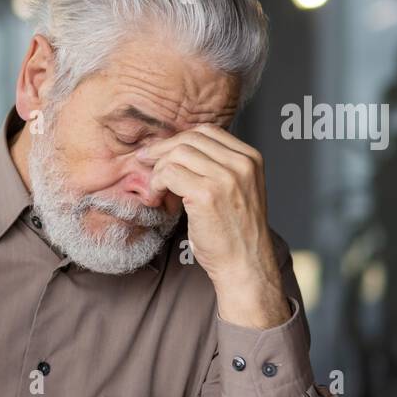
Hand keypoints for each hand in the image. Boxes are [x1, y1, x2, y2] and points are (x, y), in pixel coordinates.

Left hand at [137, 125, 289, 329]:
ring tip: (156, 190)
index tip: (160, 153)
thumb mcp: (236, 190)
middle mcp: (242, 163)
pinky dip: (156, 184)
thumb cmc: (234, 233)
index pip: (206, 132)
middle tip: (145, 165)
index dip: (177, 140)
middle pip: (189, 138)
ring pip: (177, 154)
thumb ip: (217, 168)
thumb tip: (177, 151)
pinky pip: (169, 174)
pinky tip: (157, 198)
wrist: (245, 264)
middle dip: (162, 151)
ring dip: (158, 170)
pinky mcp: (207, 194)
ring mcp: (226, 177)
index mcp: (250, 158)